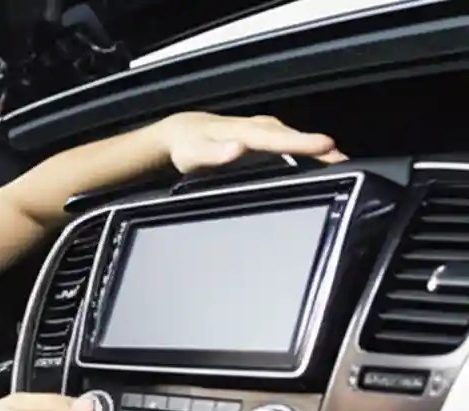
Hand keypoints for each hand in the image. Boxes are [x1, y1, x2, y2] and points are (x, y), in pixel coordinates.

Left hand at [154, 111, 347, 174]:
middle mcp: (258, 127)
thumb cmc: (189, 147)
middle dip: (320, 148)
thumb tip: (236, 149)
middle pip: (293, 137)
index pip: (276, 138)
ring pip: (294, 138)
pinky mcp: (266, 135)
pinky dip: (306, 149)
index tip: (327, 146)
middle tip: (348, 163)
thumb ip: (213, 154)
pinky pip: (290, 142)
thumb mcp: (193, 154)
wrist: (182, 133)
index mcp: (244, 132)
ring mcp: (264, 130)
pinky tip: (320, 161)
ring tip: (343, 163)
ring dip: (318, 149)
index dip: (301, 143)